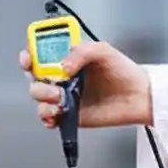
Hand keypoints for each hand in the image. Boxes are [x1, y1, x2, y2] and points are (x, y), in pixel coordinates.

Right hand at [20, 41, 152, 128]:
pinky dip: (47, 116)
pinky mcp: (70, 114)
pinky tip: (57, 113)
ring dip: (43, 97)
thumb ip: (82, 52)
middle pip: (34, 76)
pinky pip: (49, 117)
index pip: (41, 53)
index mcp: (69, 57)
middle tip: (53, 81)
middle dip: (36, 79)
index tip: (29, 57)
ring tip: (59, 98)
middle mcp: (64, 76)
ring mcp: (65, 96)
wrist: (139, 98)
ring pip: (38, 97)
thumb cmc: (125, 73)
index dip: (30, 54)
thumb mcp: (104, 51)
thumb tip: (63, 66)